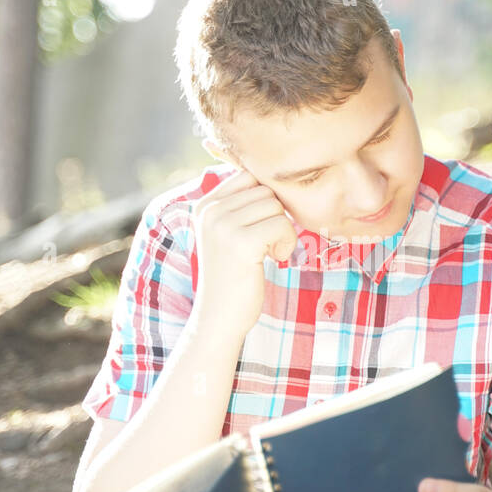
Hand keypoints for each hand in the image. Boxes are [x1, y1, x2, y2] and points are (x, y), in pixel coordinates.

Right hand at [190, 168, 298, 334]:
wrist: (219, 317)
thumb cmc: (233, 275)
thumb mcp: (228, 233)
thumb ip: (241, 204)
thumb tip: (271, 173)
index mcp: (205, 204)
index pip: (249, 176)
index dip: (266, 200)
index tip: (262, 228)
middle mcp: (210, 210)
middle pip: (266, 190)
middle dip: (276, 217)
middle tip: (266, 245)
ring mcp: (223, 225)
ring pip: (276, 205)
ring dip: (282, 231)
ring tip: (268, 253)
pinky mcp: (241, 242)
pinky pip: (282, 224)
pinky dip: (287, 243)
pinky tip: (274, 260)